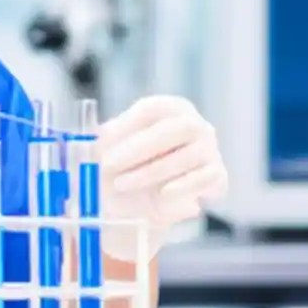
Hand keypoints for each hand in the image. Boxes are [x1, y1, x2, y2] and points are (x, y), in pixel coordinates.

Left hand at [96, 95, 226, 260]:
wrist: (158, 199)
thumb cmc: (135, 164)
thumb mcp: (117, 149)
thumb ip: (105, 141)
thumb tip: (89, 138)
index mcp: (171, 109)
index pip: (151, 109)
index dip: (125, 124)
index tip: (100, 140)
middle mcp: (195, 124)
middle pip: (171, 129)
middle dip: (136, 148)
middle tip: (107, 163)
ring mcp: (210, 149)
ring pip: (184, 157)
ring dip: (149, 172)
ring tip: (120, 184)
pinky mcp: (218, 176)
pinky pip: (203, 179)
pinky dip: (182, 187)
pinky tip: (162, 194)